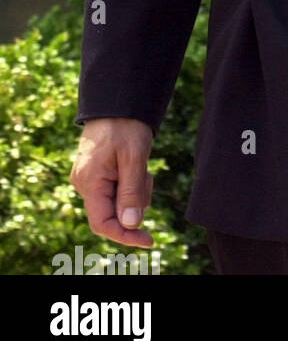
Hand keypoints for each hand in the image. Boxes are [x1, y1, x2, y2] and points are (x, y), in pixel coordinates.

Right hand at [70, 118, 154, 247]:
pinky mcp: (99, 173)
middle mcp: (85, 184)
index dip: (125, 236)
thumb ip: (132, 191)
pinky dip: (132, 182)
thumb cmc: (125, 125)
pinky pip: (118, 189)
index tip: (149, 241)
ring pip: (118, 201)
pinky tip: (137, 163)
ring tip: (141, 164)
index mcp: (90, 182)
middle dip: (135, 202)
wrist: (118, 100)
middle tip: (146, 174)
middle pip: (113, 213)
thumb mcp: (134, 157)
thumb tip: (130, 225)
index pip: (103, 223)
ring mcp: (91, 178)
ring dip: (136, 190)